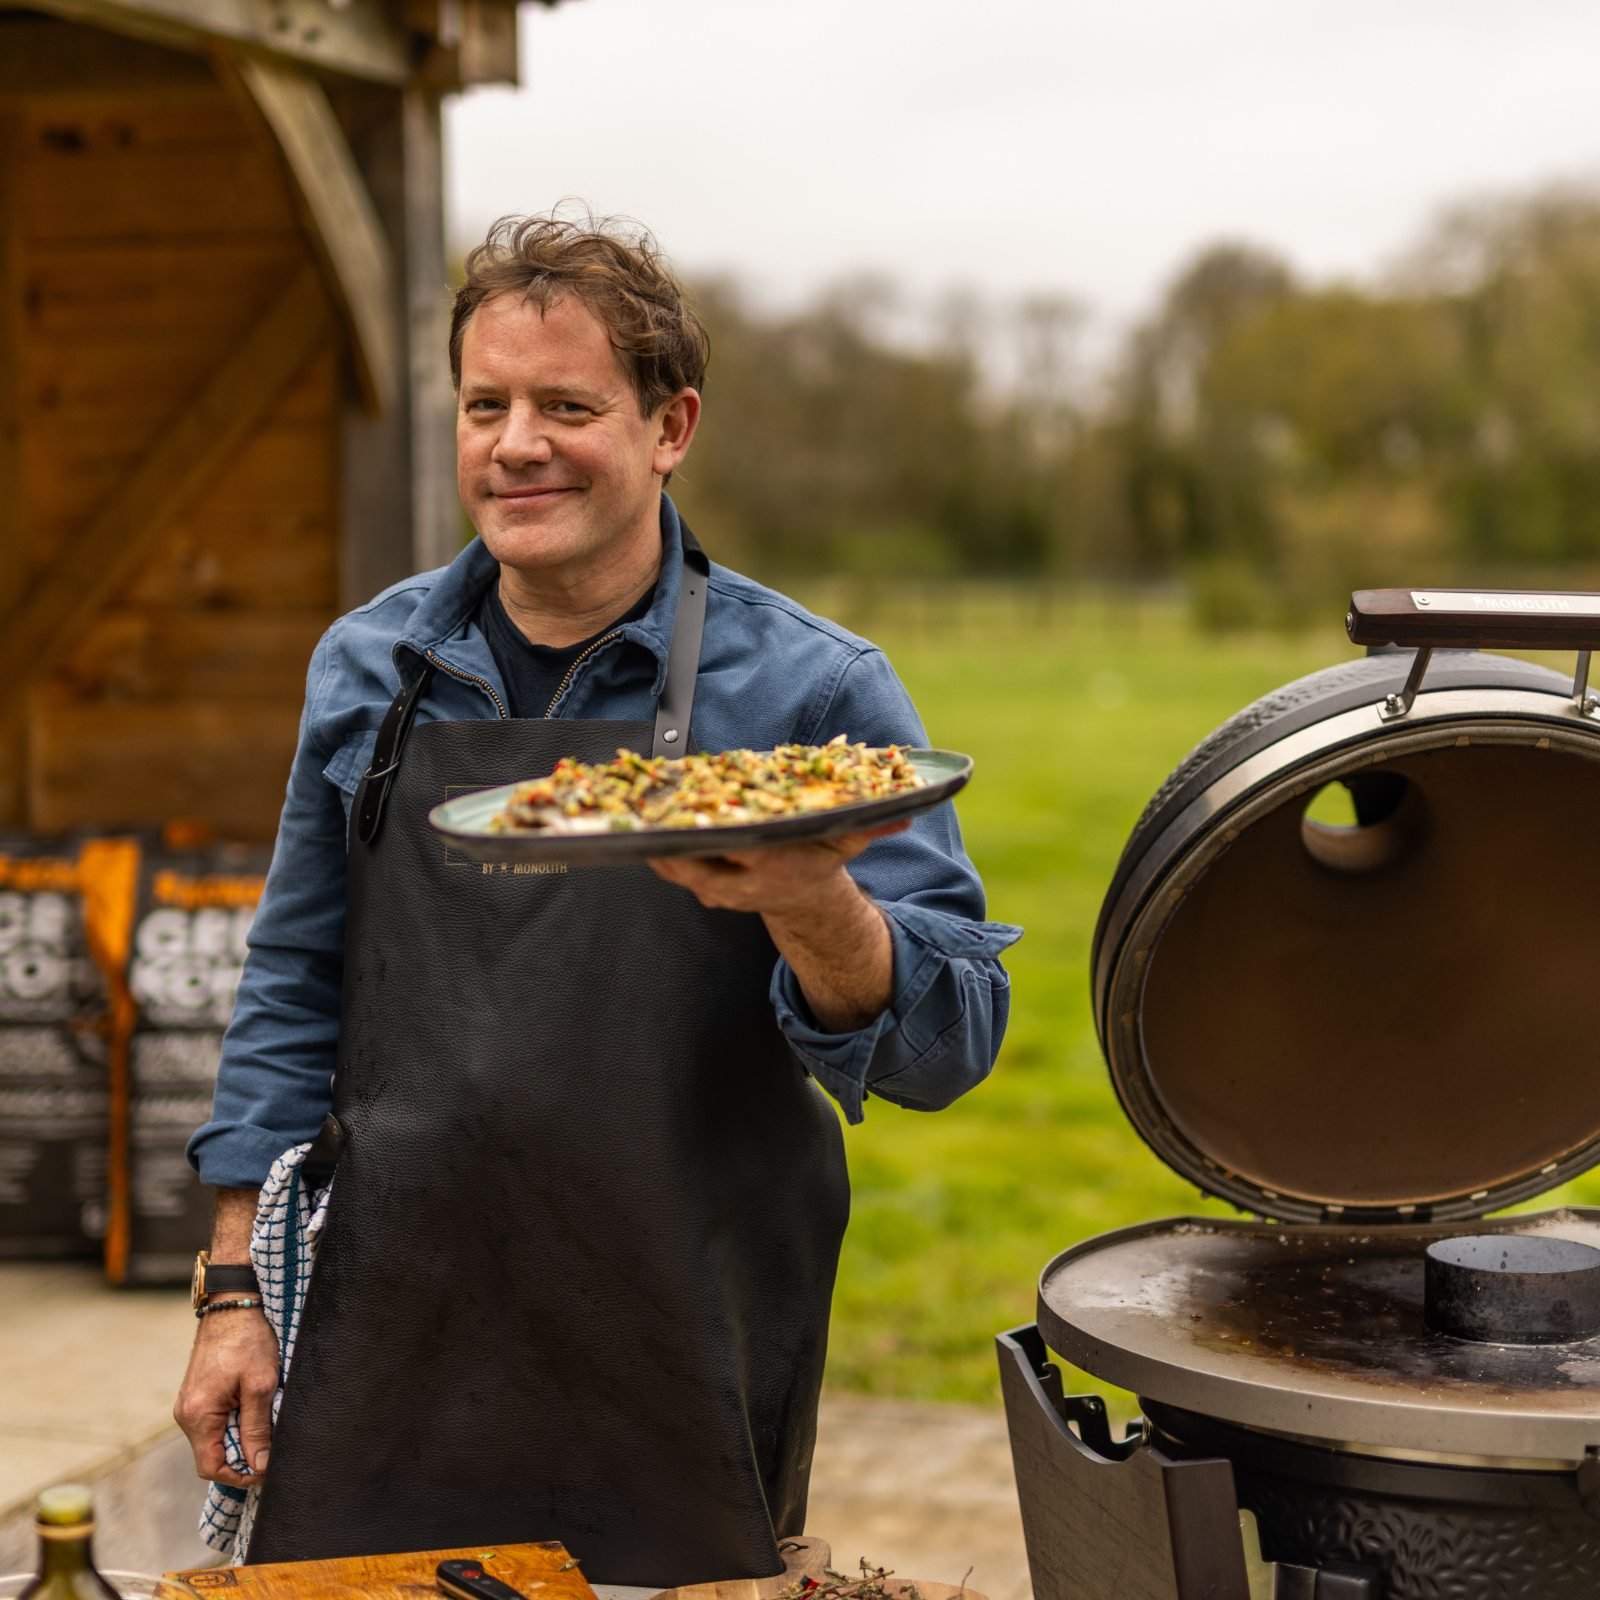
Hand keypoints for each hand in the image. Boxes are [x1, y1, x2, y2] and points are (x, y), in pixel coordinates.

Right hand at [174, 1310, 279, 1487]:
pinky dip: (234, 1423)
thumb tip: (259, 1466)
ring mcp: (189, 1404)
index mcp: (197, 1415)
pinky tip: (254, 1408)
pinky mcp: (197, 1395)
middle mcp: (185, 1414)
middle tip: (271, 1444)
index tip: (266, 1469)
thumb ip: (257, 1428)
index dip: (240, 1475)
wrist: (233, 1303)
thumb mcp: (260, 1385)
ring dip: (240, 1438)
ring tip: (265, 1421)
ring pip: (214, 1438)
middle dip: (242, 1456)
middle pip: (212, 1455)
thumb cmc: (247, 1340)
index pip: (211, 1467)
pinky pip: (214, 1422)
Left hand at [652, 821, 906, 1030]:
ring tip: (631, 814)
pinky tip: (635, 823)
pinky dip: (653, 849)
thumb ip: (875, 825)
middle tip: (647, 815)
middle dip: (671, 845)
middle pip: (697, 866)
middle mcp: (742, 882)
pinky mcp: (701, 885)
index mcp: (775, 865)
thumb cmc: (821, 857)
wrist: (804, 901)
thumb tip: (908, 812)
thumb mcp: (849, 840)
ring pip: (676, 869)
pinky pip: (670, 867)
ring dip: (653, 845)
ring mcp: (718, 888)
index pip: (745, 850)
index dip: (721, 832)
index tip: (700, 814)